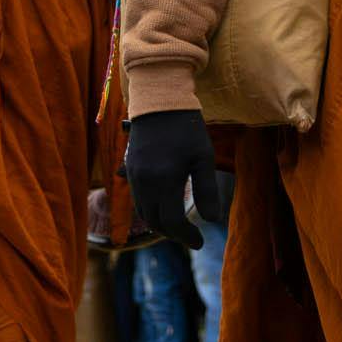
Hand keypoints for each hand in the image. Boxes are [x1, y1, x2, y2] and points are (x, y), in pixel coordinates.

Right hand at [123, 109, 222, 250]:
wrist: (158, 100)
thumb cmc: (186, 128)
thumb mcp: (203, 157)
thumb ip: (207, 190)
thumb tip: (211, 220)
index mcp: (164, 181)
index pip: (173, 223)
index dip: (187, 236)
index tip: (200, 242)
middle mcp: (144, 183)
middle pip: (155, 222)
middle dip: (173, 233)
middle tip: (190, 236)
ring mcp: (134, 176)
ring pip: (143, 212)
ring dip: (160, 223)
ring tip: (178, 225)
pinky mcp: (129, 168)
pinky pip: (137, 198)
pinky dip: (150, 209)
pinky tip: (163, 207)